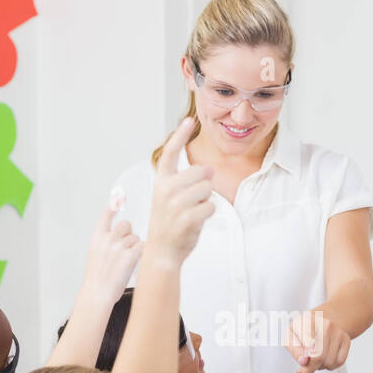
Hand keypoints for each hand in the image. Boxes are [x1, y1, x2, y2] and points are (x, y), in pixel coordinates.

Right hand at [83, 202, 141, 303]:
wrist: (98, 293)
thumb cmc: (98, 277)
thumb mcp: (96, 254)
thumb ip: (105, 241)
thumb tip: (120, 232)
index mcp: (97, 237)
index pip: (106, 215)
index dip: (114, 205)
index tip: (120, 196)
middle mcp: (107, 239)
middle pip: (127, 225)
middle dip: (129, 234)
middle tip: (125, 248)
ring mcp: (118, 247)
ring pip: (136, 238)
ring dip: (135, 247)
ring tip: (127, 261)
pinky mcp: (130, 256)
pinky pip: (143, 247)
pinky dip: (142, 254)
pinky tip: (136, 262)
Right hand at [147, 118, 213, 262]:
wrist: (162, 252)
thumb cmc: (170, 223)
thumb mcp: (171, 198)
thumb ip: (187, 181)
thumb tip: (208, 168)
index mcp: (160, 182)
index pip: (170, 153)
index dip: (180, 135)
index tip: (189, 120)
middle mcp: (165, 190)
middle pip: (200, 171)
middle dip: (204, 184)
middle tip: (193, 201)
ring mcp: (175, 204)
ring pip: (207, 188)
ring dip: (206, 200)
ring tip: (193, 212)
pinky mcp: (186, 218)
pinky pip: (211, 206)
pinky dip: (208, 213)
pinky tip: (196, 221)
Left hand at [285, 309, 350, 372]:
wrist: (321, 319)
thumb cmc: (302, 330)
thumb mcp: (291, 337)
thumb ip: (294, 351)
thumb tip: (304, 361)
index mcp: (308, 320)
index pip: (307, 344)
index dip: (304, 359)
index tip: (302, 361)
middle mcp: (325, 324)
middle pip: (319, 357)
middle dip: (311, 367)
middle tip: (306, 365)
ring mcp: (337, 331)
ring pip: (330, 362)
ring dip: (321, 366)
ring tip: (315, 358)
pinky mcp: (346, 339)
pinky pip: (339, 362)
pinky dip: (331, 365)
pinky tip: (325, 358)